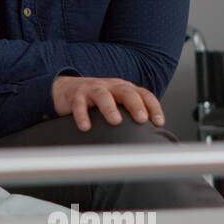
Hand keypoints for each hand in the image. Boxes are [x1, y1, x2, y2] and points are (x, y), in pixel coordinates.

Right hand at [51, 75, 165, 131]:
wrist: (65, 89)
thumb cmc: (96, 100)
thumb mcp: (116, 102)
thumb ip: (130, 114)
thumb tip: (150, 137)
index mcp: (124, 88)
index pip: (143, 94)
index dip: (153, 107)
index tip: (158, 122)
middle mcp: (110, 86)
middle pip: (126, 92)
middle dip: (135, 105)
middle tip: (141, 119)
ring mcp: (92, 89)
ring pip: (103, 95)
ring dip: (110, 108)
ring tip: (115, 121)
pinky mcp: (75, 95)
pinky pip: (79, 105)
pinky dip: (82, 115)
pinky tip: (86, 127)